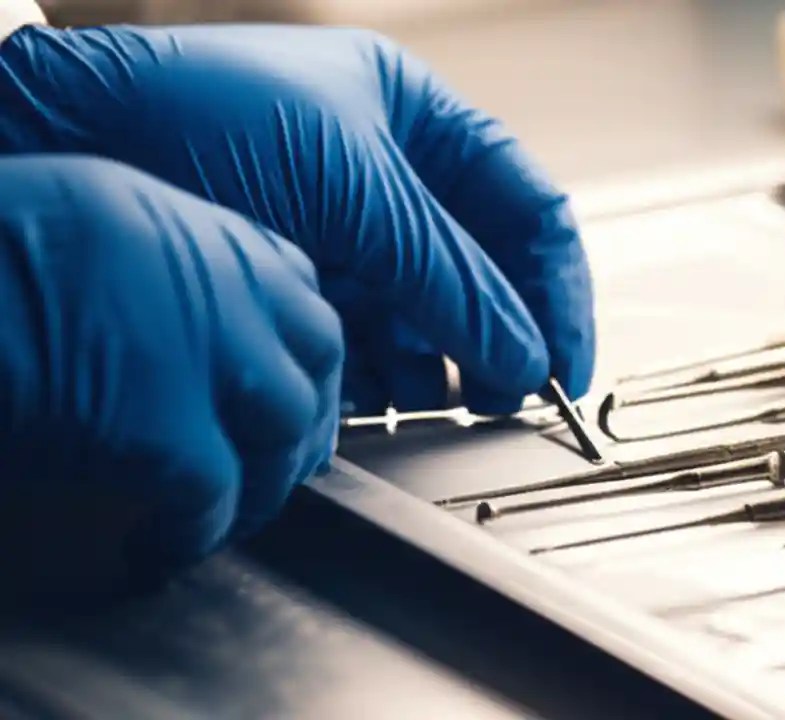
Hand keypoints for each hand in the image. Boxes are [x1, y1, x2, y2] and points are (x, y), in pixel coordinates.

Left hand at [0, 23, 594, 415]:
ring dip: (446, 363)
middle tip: (511, 398)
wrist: (61, 141)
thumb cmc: (199, 119)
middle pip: (484, 267)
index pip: (525, 205)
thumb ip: (450, 277)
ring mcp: (343, 231)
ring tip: (445, 402)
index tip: (564, 363)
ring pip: (429, 313)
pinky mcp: (300, 285)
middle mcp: (388, 174)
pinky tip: (386, 398)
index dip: (558, 287)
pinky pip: (370, 341)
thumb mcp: (352, 187)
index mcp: (417, 116)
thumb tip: (526, 356)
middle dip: (503, 333)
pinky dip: (386, 376)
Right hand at [0, 156, 341, 598]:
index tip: (287, 378)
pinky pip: (217, 499)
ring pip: (288, 428)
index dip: (295, 339)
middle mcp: (224, 282)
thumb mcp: (84, 214)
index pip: (293, 281)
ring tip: (228, 516)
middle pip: (317, 351)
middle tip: (286, 461)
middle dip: (310, 407)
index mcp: (194, 229)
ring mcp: (210, 354)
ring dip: (265, 479)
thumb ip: (151, 261)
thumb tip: (165, 321)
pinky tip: (153, 551)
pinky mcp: (168, 431)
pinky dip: (194, 535)